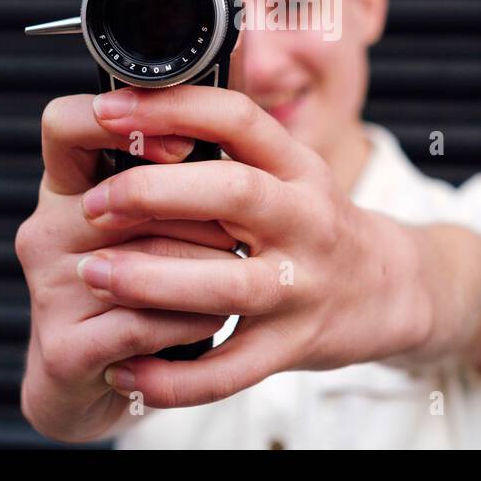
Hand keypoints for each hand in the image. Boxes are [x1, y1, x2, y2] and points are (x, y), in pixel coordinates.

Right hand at [15, 94, 240, 442]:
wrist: (102, 387)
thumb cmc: (146, 284)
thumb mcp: (159, 215)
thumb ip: (185, 154)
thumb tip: (236, 64)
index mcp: (70, 183)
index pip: (66, 123)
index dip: (124, 126)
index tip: (183, 146)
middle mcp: (49, 228)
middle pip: (130, 198)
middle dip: (203, 219)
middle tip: (239, 237)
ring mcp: (48, 289)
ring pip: (146, 264)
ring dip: (208, 274)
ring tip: (235, 282)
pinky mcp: (62, 349)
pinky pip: (142, 324)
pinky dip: (189, 324)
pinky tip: (209, 325)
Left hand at [73, 85, 431, 408]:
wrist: (386, 289)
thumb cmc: (312, 222)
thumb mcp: (287, 169)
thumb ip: (228, 143)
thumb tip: (141, 101)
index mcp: (296, 166)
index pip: (237, 119)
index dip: (172, 109)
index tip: (107, 112)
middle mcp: (305, 219)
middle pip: (234, 193)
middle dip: (154, 193)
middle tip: (93, 203)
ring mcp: (302, 286)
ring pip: (227, 286)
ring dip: (153, 281)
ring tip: (94, 274)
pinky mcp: (294, 345)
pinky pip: (230, 370)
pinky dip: (174, 379)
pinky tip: (126, 371)